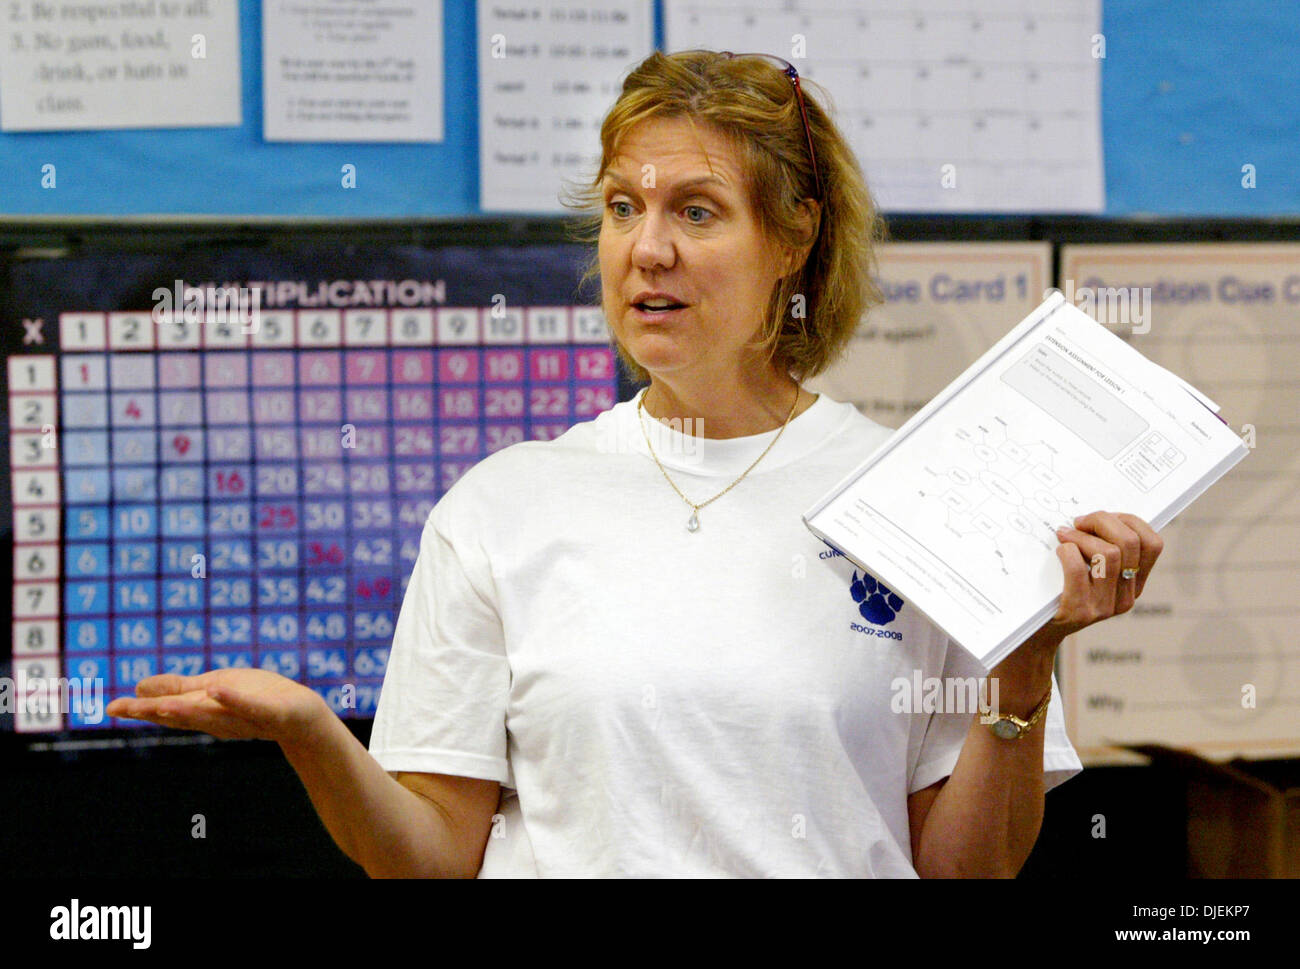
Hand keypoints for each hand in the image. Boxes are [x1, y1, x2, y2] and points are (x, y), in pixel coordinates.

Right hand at [105, 669, 327, 745]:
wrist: (301, 717)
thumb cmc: (256, 699)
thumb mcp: (213, 689)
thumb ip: (179, 690)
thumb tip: (140, 686)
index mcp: (203, 709)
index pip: (167, 708)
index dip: (140, 709)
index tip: (111, 707)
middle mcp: (218, 716)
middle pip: (182, 714)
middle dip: (152, 711)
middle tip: (120, 709)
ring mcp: (244, 715)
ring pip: (211, 713)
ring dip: (185, 708)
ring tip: (160, 705)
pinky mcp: (271, 713)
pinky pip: (251, 707)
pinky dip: (233, 699)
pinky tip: (216, 689)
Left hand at [1047, 510, 1165, 640]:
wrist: (1037, 632)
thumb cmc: (1061, 590)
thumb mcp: (1091, 571)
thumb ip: (1103, 548)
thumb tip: (1097, 515)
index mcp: (1135, 584)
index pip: (1153, 544)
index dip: (1128, 521)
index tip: (1101, 519)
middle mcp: (1125, 597)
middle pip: (1130, 542)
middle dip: (1101, 521)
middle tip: (1078, 522)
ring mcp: (1104, 606)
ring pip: (1109, 554)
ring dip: (1081, 536)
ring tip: (1064, 536)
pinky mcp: (1079, 611)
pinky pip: (1078, 569)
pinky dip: (1067, 552)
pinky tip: (1059, 551)